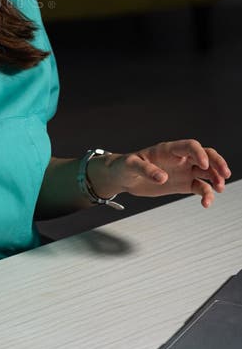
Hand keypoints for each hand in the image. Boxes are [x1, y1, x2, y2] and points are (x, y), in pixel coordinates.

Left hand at [89, 139, 231, 208]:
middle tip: (225, 174)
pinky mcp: (183, 184)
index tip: (204, 164)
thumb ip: (146, 170)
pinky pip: (200, 187)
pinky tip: (206, 203)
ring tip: (219, 189)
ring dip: (216, 179)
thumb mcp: (131, 166)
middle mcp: (180, 159)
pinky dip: (206, 194)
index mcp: (168, 150)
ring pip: (207, 172)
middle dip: (217, 163)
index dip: (199, 152)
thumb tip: (162, 178)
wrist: (123, 177)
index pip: (189, 146)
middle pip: (205, 155)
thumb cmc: (125, 166)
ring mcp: (183, 171)